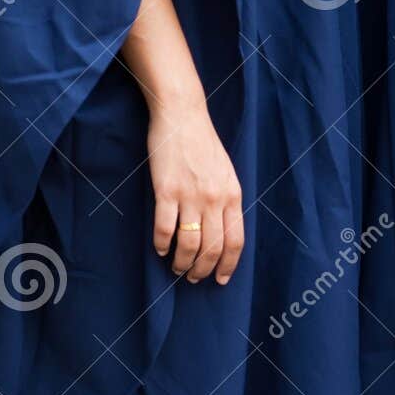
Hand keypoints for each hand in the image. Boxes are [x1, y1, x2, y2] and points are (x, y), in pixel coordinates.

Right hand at [146, 96, 244, 283]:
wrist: (182, 116)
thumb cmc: (203, 143)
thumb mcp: (225, 171)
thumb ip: (226, 199)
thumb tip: (221, 230)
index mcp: (232, 194)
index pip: (235, 241)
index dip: (228, 265)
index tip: (220, 279)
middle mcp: (215, 199)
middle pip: (211, 248)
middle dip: (202, 270)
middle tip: (193, 278)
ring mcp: (190, 196)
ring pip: (188, 245)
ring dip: (182, 263)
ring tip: (177, 268)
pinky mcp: (166, 191)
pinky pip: (164, 228)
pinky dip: (161, 244)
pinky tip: (160, 248)